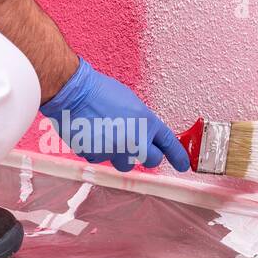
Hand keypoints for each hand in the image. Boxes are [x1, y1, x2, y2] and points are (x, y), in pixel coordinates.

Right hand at [39, 60, 190, 172]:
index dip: (178, 156)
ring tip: (106, 135)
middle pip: (152, 161)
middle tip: (137, 148)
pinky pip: (101, 159)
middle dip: (147, 157)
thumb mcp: (130, 102)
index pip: (169, 143)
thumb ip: (141, 121)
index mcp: (147, 122)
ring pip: (124, 163)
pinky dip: (97, 150)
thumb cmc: (100, 92)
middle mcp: (135, 140)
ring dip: (119, 155)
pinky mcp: (97, 156)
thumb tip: (144, 133)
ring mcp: (116, 151)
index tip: (183, 165)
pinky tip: (90, 134)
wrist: (74, 93)